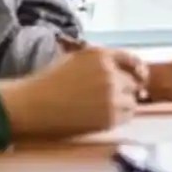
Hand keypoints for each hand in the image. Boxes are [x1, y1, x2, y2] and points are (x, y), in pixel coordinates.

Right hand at [0, 48, 144, 138]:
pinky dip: (120, 117)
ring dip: (124, 104)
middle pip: (134, 82)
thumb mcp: (76, 59)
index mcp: (101, 55)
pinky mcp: (110, 116)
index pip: (132, 60)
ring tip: (103, 108)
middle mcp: (110, 73)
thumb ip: (102, 62)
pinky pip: (127, 116)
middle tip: (110, 97)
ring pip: (133, 100)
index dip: (138, 70)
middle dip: (126, 89)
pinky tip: (102, 116)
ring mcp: (111, 95)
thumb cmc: (49, 82)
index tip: (140, 78)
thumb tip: (132, 74)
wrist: (31, 106)